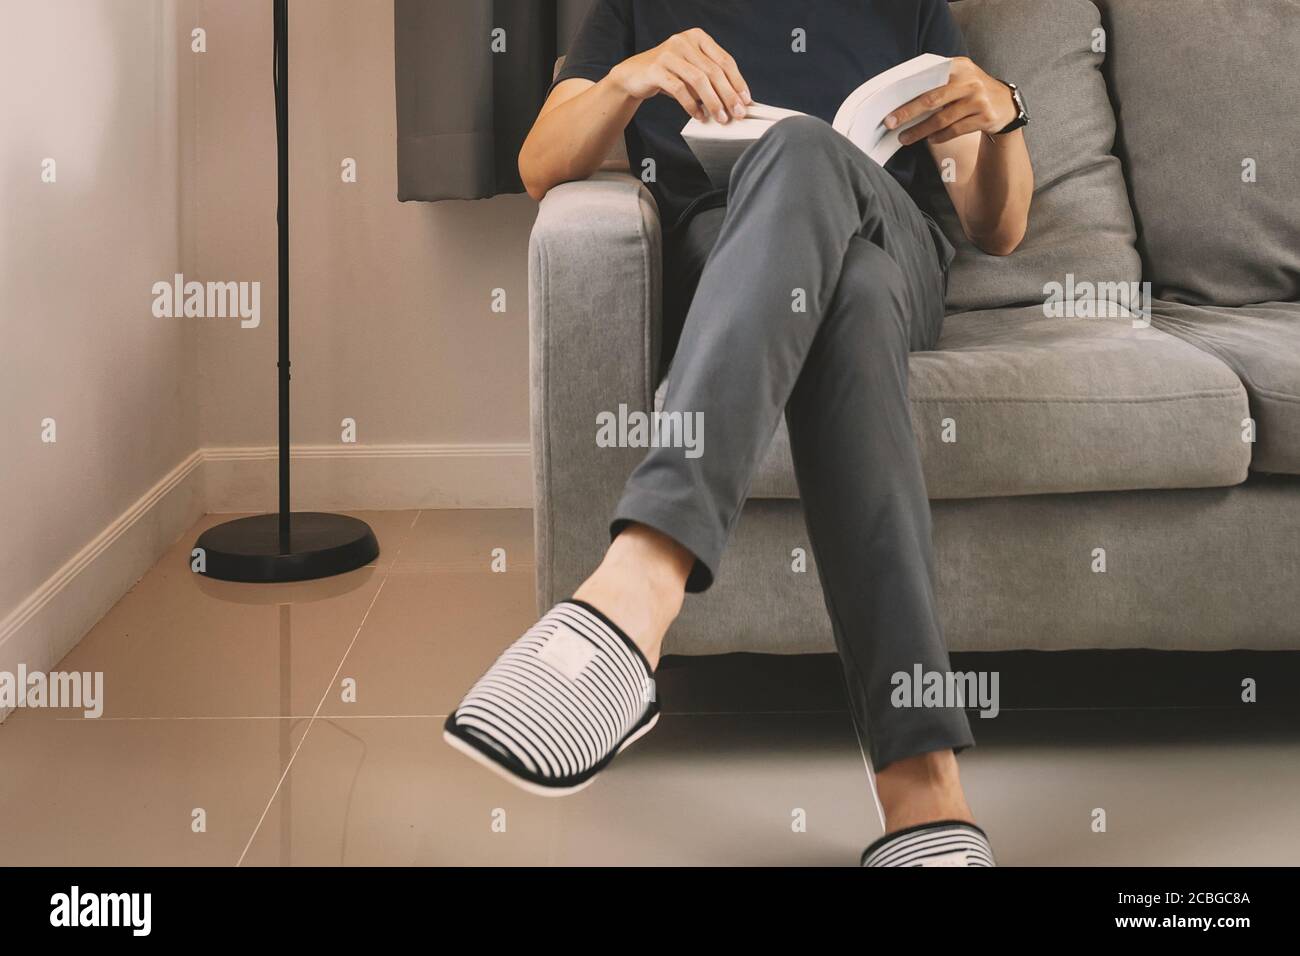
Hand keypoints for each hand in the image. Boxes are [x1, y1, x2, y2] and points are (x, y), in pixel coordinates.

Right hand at [609, 28, 750, 123]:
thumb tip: (735, 100)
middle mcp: (684, 41)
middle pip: (713, 71)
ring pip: (698, 80)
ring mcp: (669, 53)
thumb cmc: (669, 74)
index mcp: (698, 37)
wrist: (635, 75)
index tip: (746, 101)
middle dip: (728, 95)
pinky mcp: (656, 68)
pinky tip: (698, 115)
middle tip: (736, 113)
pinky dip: (691, 105)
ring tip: (719, 117)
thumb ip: (711, 78)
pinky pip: (679, 89)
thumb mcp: (692, 70)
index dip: (738, 82)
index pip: (725, 60)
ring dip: (712, 102)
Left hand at [886, 57, 1017, 145]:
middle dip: (907, 112)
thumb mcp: (960, 76)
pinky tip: (929, 139)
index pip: (928, 78)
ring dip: (920, 131)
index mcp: (959, 66)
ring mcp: (978, 100)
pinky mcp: (984, 117)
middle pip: (931, 99)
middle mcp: (969, 81)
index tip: (888, 102)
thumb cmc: (973, 91)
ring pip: (942, 119)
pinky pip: (955, 130)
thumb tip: (902, 98)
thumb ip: (937, 80)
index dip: (907, 91)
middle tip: (890, 123)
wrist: (1006, 103)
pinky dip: (939, 137)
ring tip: (904, 138)